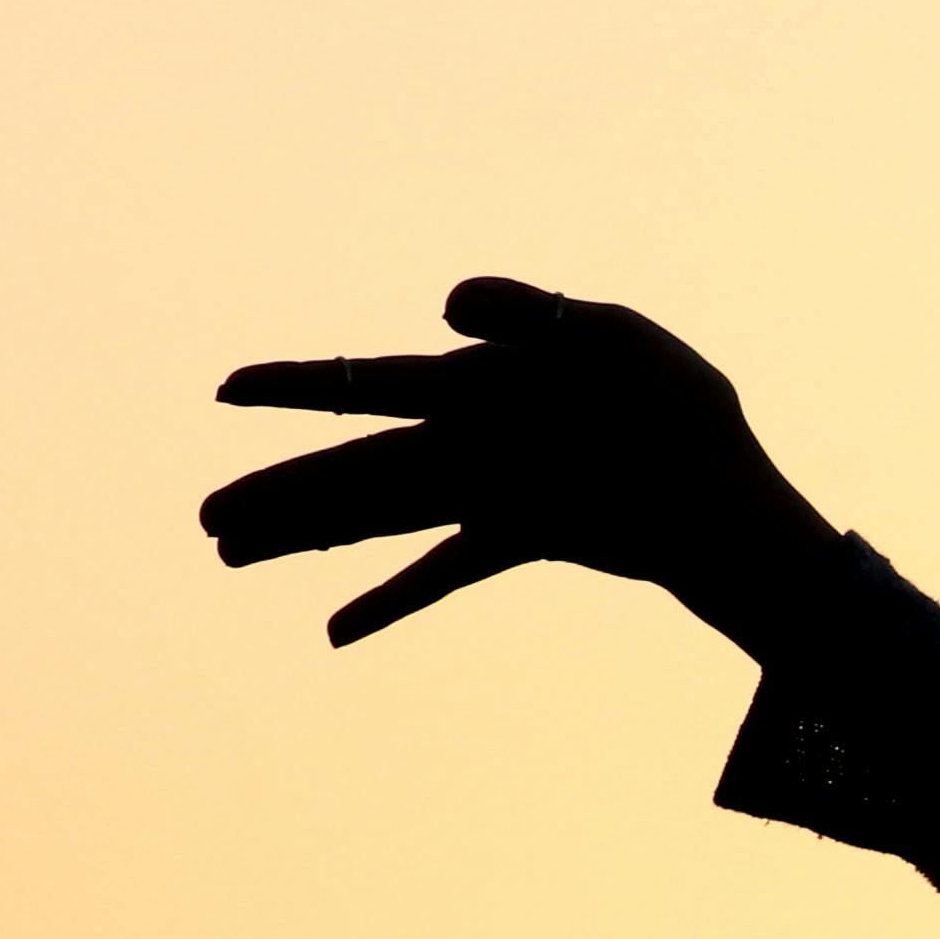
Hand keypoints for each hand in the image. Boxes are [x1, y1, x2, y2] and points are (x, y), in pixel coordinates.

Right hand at [202, 278, 836, 645]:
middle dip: (279, 492)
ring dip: (307, 540)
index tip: (225, 390)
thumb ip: (526, 312)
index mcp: (477, 387)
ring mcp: (489, 497)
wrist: (735, 490)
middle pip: (353, 469)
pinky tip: (336, 632)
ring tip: (230, 557)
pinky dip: (393, 602)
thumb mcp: (614, 337)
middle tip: (203, 518)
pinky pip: (443, 574)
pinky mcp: (520, 542)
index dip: (296, 387)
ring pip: (378, 520)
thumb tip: (441, 306)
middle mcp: (469, 445)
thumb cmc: (679, 405)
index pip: (368, 383)